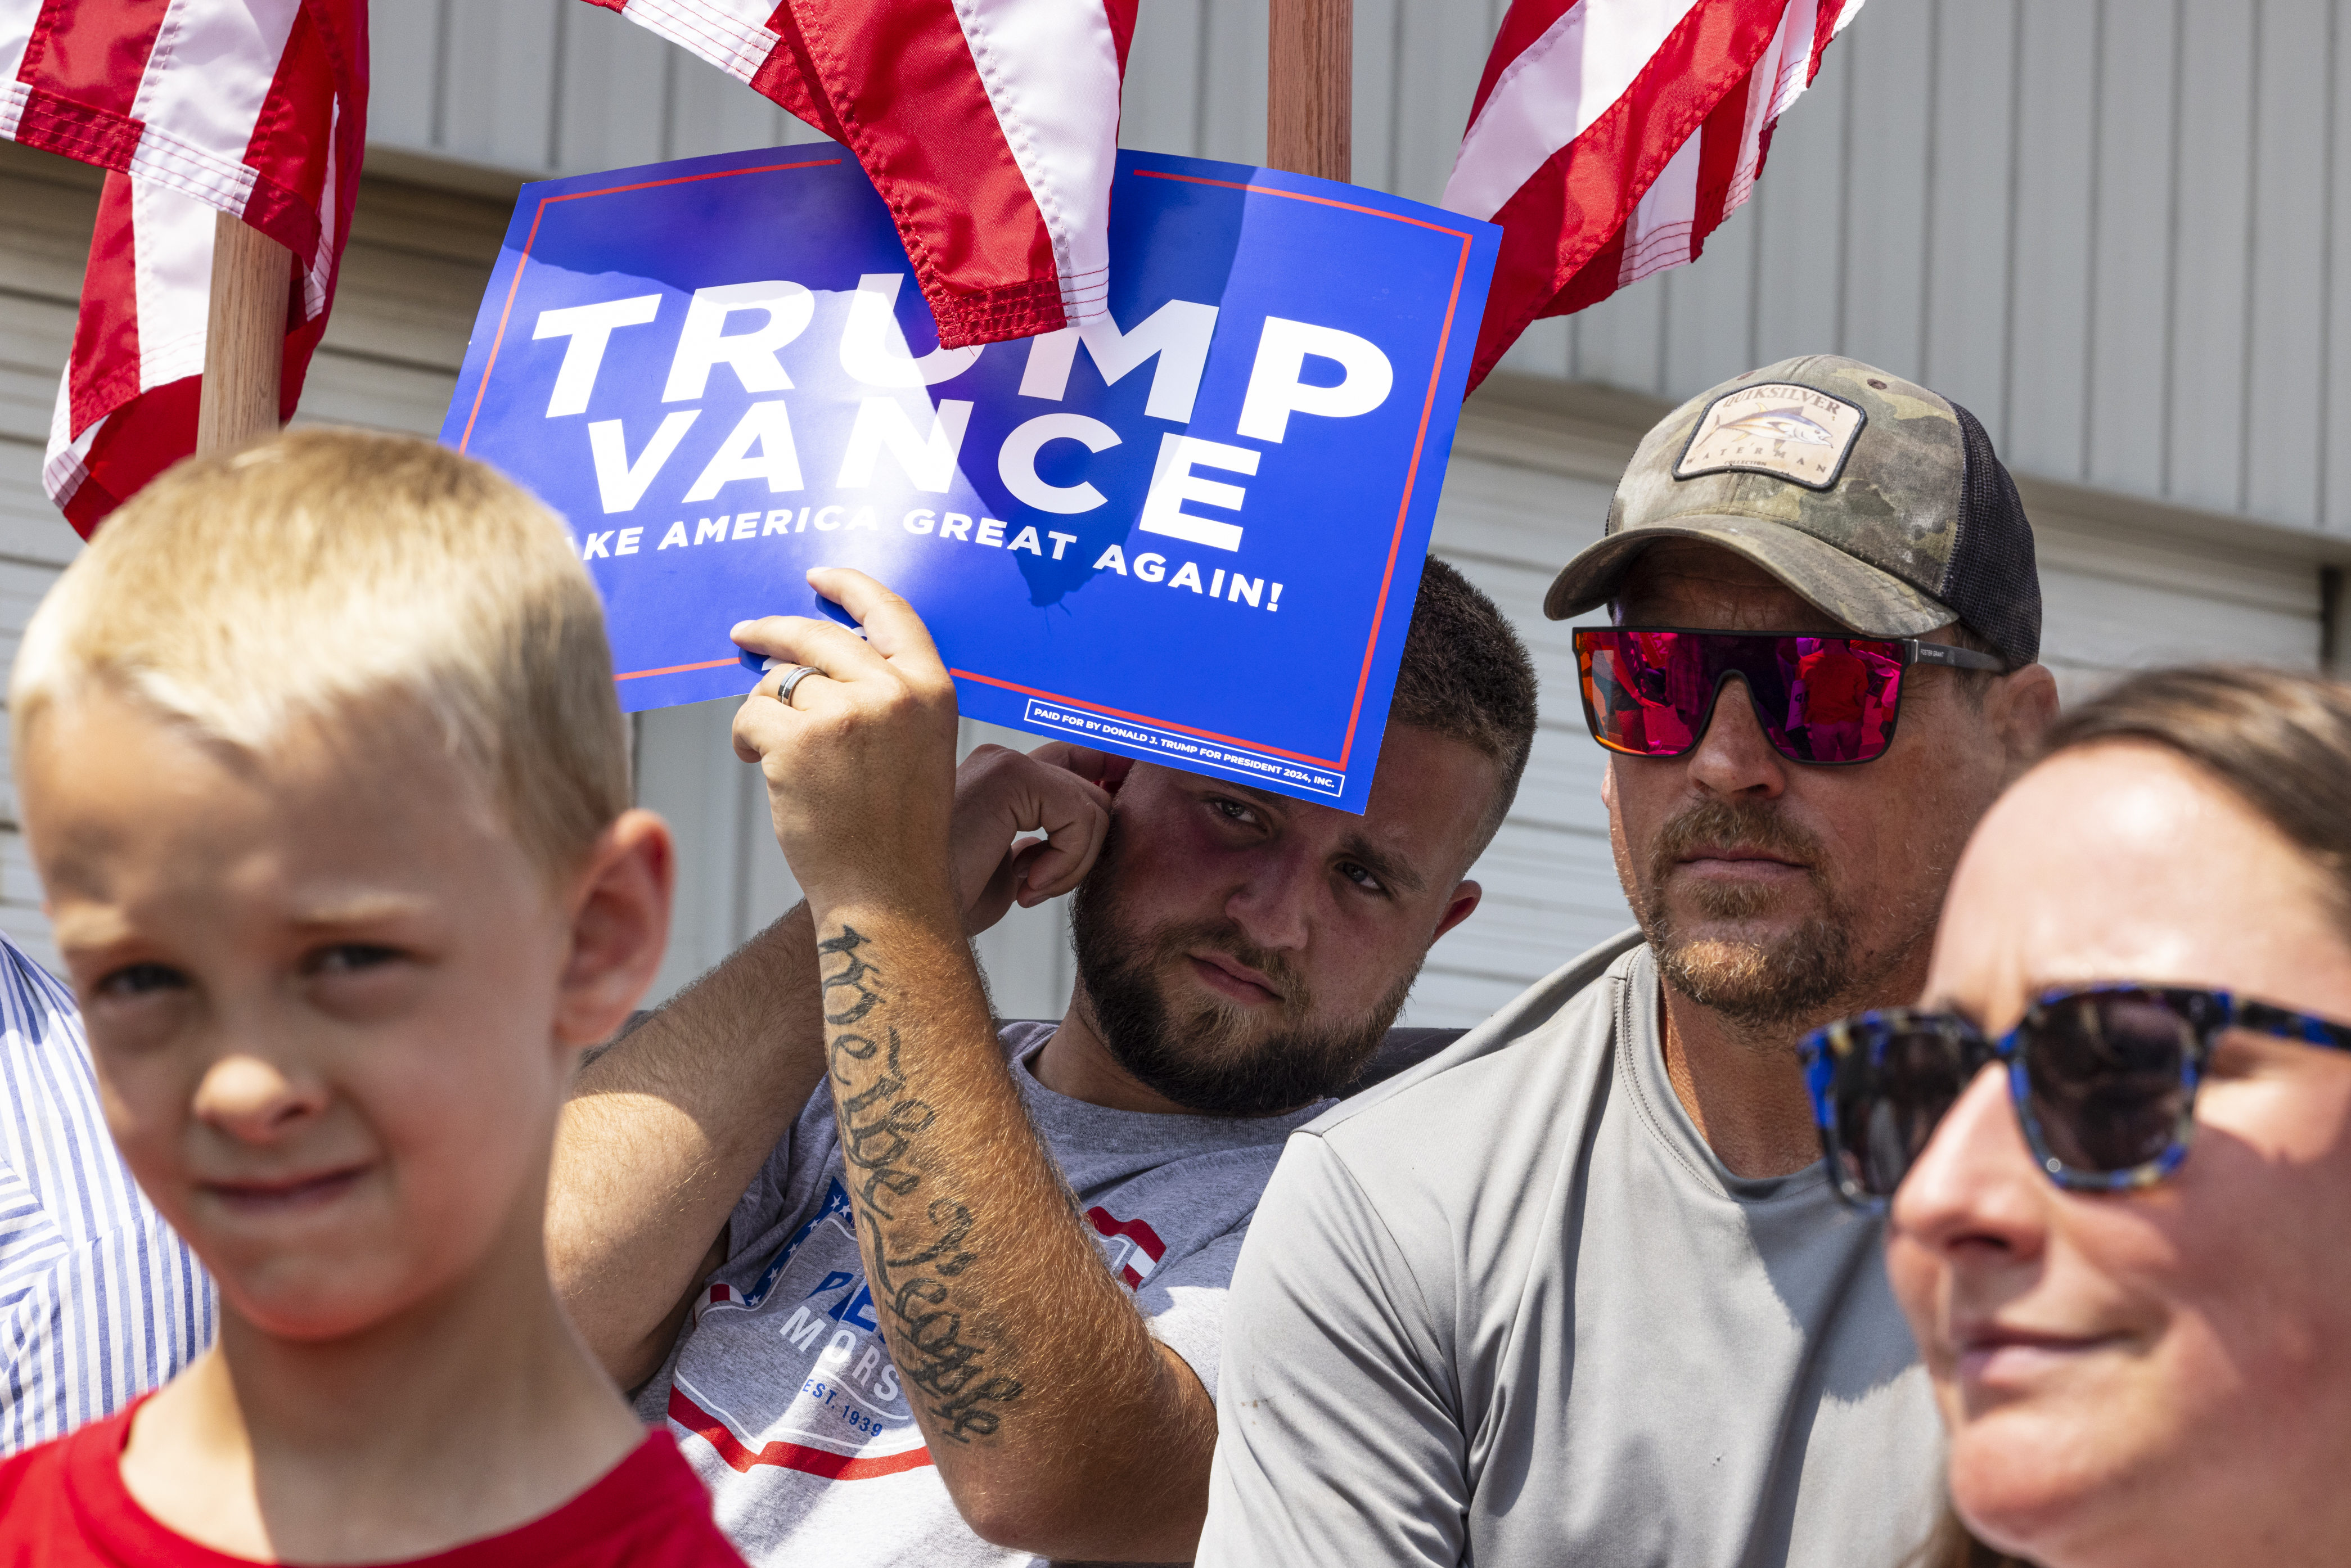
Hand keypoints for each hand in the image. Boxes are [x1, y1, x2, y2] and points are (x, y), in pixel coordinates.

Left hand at [730, 569, 960, 913]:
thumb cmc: (895, 831)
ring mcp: (846, 714)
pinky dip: (745, 739)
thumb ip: (884, 694)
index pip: (889, 613)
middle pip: (817, 636)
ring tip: (773, 750)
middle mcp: (893, 693)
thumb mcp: (917, 747)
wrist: (887, 896)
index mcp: (932, 690)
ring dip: (764, 710)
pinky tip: (758, 764)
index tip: (817, 577)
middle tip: (744, 634)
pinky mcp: (799, 741)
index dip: (849, 586)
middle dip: (772, 631)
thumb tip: (814, 651)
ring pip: (779, 682)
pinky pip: (751, 716)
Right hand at [950, 744, 1128, 934]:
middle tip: (1041, 885)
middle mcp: (1003, 760)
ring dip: (1075, 863)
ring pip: (1095, 805)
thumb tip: (1094, 831)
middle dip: (1087, 848)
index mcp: (1001, 778)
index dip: (1108, 798)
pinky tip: (1025, 885)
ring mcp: (1005, 763)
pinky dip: (1067, 862)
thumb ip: (1046, 844)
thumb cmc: (947, 901)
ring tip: (1028, 887)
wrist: (902, 918)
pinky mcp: (1009, 777)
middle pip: (1095, 791)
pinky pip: (1082, 815)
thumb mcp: (1010, 870)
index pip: (1081, 768)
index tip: (1105, 844)